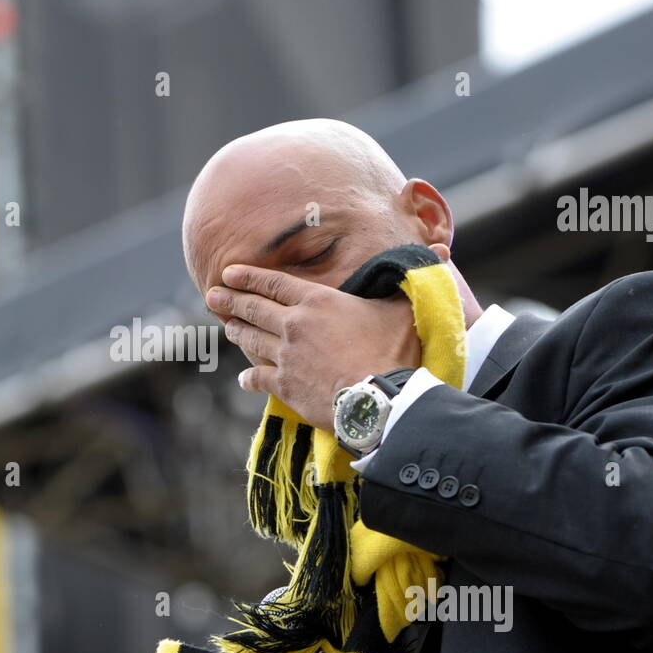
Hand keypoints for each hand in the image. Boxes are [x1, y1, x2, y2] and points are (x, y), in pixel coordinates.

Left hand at [206, 264, 420, 429]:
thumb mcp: (404, 309)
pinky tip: (243, 379)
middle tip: (211, 295)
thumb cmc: (394, 351)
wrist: (379, 399)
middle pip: (253, 310)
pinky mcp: (285, 387)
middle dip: (230, 301)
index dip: (249, 276)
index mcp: (317, 301)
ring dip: (237, 333)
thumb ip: (408, 282)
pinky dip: (249, 378)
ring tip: (227, 329)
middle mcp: (294, 326)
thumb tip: (442, 252)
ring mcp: (286, 358)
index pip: (274, 283)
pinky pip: (259, 379)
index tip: (229, 272)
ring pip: (251, 342)